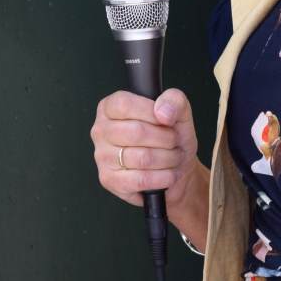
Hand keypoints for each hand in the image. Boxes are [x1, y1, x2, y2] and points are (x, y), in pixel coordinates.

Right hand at [89, 88, 201, 211]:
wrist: (176, 169)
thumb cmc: (172, 139)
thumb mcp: (179, 114)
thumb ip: (174, 101)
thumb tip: (162, 111)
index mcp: (110, 108)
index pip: (124, 104)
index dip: (150, 112)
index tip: (166, 120)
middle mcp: (101, 131)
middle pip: (136, 132)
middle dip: (166, 139)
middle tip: (174, 142)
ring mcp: (102, 156)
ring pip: (142, 158)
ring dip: (168, 159)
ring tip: (173, 158)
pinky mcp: (109, 179)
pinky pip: (141, 179)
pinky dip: (162, 177)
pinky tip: (166, 173)